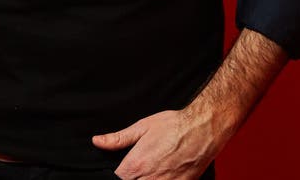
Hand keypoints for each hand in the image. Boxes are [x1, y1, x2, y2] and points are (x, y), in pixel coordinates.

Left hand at [92, 108, 215, 178]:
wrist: (202, 130)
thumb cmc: (173, 126)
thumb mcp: (142, 127)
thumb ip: (118, 139)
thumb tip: (97, 141)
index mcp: (136, 164)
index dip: (116, 176)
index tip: (121, 170)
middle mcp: (150, 179)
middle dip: (130, 179)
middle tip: (137, 169)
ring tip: (148, 172)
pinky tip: (162, 175)